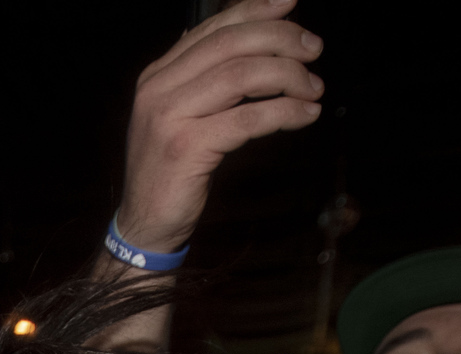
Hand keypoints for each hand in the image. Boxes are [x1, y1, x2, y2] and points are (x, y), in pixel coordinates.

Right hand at [115, 0, 323, 251]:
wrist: (145, 224)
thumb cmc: (171, 171)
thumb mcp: (180, 115)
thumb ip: (202, 79)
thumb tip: (245, 40)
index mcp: (158, 75)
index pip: (213, 28)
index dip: (255, 10)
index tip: (291, 5)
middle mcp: (158, 89)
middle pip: (230, 45)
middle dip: (281, 40)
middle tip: (314, 50)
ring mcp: (169, 117)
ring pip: (241, 76)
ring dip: (288, 77)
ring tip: (314, 88)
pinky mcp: (186, 148)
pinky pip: (248, 119)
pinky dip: (284, 112)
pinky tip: (306, 115)